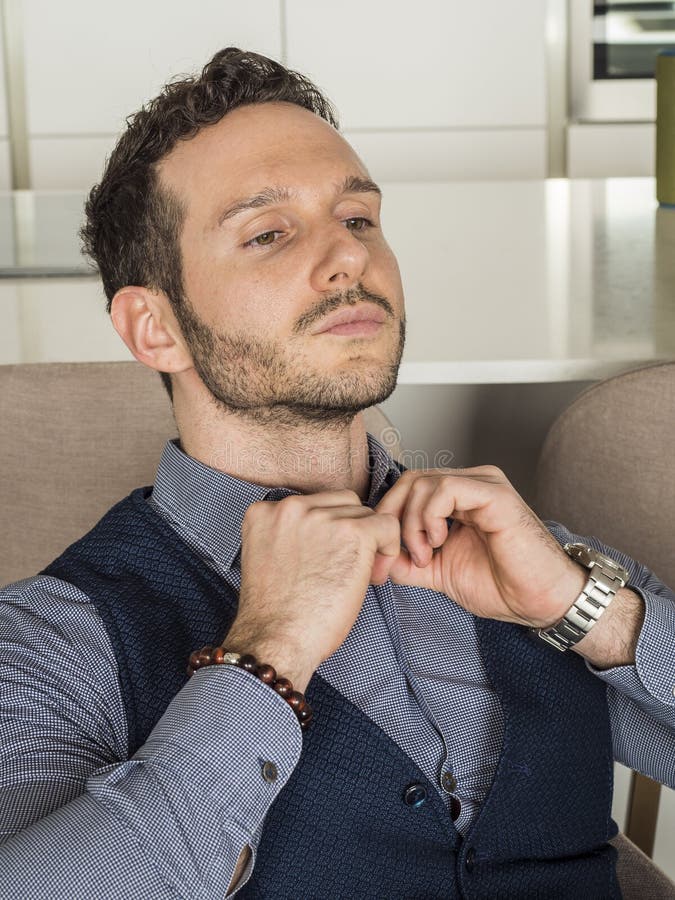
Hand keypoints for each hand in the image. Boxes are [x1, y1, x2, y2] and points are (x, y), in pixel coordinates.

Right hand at [225, 490, 400, 691]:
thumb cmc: (275, 615)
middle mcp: (290, 507)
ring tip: (360, 576)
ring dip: (369, 542)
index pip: (313, 505)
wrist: (277, 641)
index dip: (328, 534)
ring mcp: (320, 517)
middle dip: (351, 533)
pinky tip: (374, 575)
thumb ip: (290, 537)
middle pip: (342, 504)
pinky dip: (389, 548)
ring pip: (365, 514)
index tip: (327, 562)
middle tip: (348, 570)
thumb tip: (329, 534)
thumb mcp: (271, 560)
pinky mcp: (352, 532)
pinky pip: (387, 525)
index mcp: (264, 512)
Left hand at [375, 466, 585, 628]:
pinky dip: (430, 517)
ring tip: (426, 555)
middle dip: (392, 520)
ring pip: (422, 483)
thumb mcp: (438, 573)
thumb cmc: (502, 586)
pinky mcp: (494, 494)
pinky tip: (439, 542)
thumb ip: (407, 562)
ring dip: (412, 524)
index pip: (407, 488)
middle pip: (409, 481)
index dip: (387, 519)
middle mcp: (471, 483)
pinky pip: (445, 489)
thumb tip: (377, 558)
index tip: (383, 560)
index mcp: (458, 497)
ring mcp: (484, 484)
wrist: (540, 601)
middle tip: (397, 556)